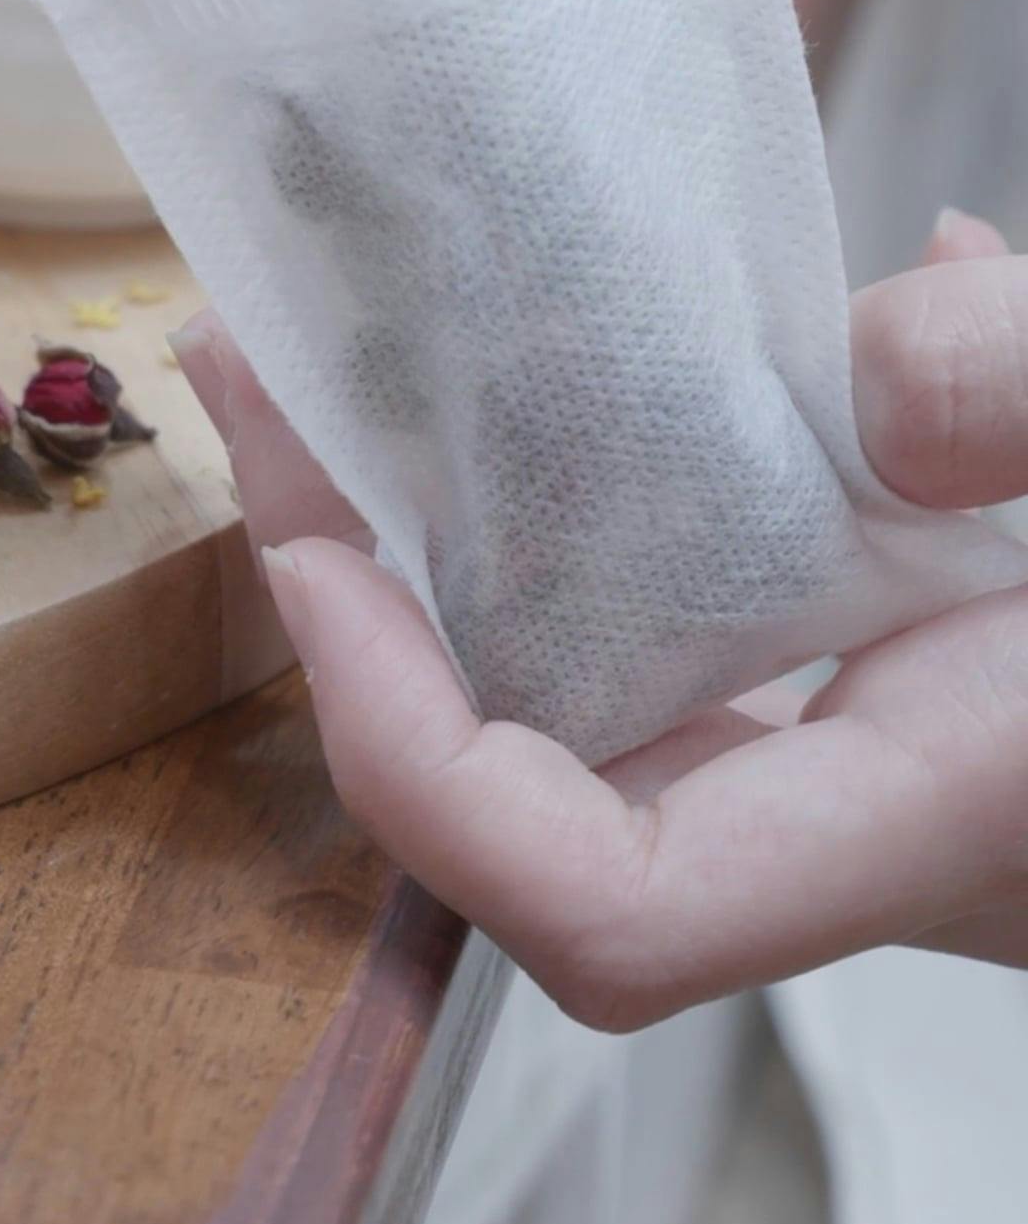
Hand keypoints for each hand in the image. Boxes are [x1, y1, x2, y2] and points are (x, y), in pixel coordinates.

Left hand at [175, 211, 1027, 1028]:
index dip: (413, 762)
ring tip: (380, 329)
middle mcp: (895, 812)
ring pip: (632, 683)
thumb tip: (869, 359)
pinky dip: (688, 464)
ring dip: (489, 522)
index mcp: (950, 811)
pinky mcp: (944, 663)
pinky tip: (736, 308)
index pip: (605, 915)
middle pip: (551, 784)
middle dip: (376, 591)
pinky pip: (758, 594)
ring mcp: (914, 746)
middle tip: (274, 362)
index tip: (319, 542)